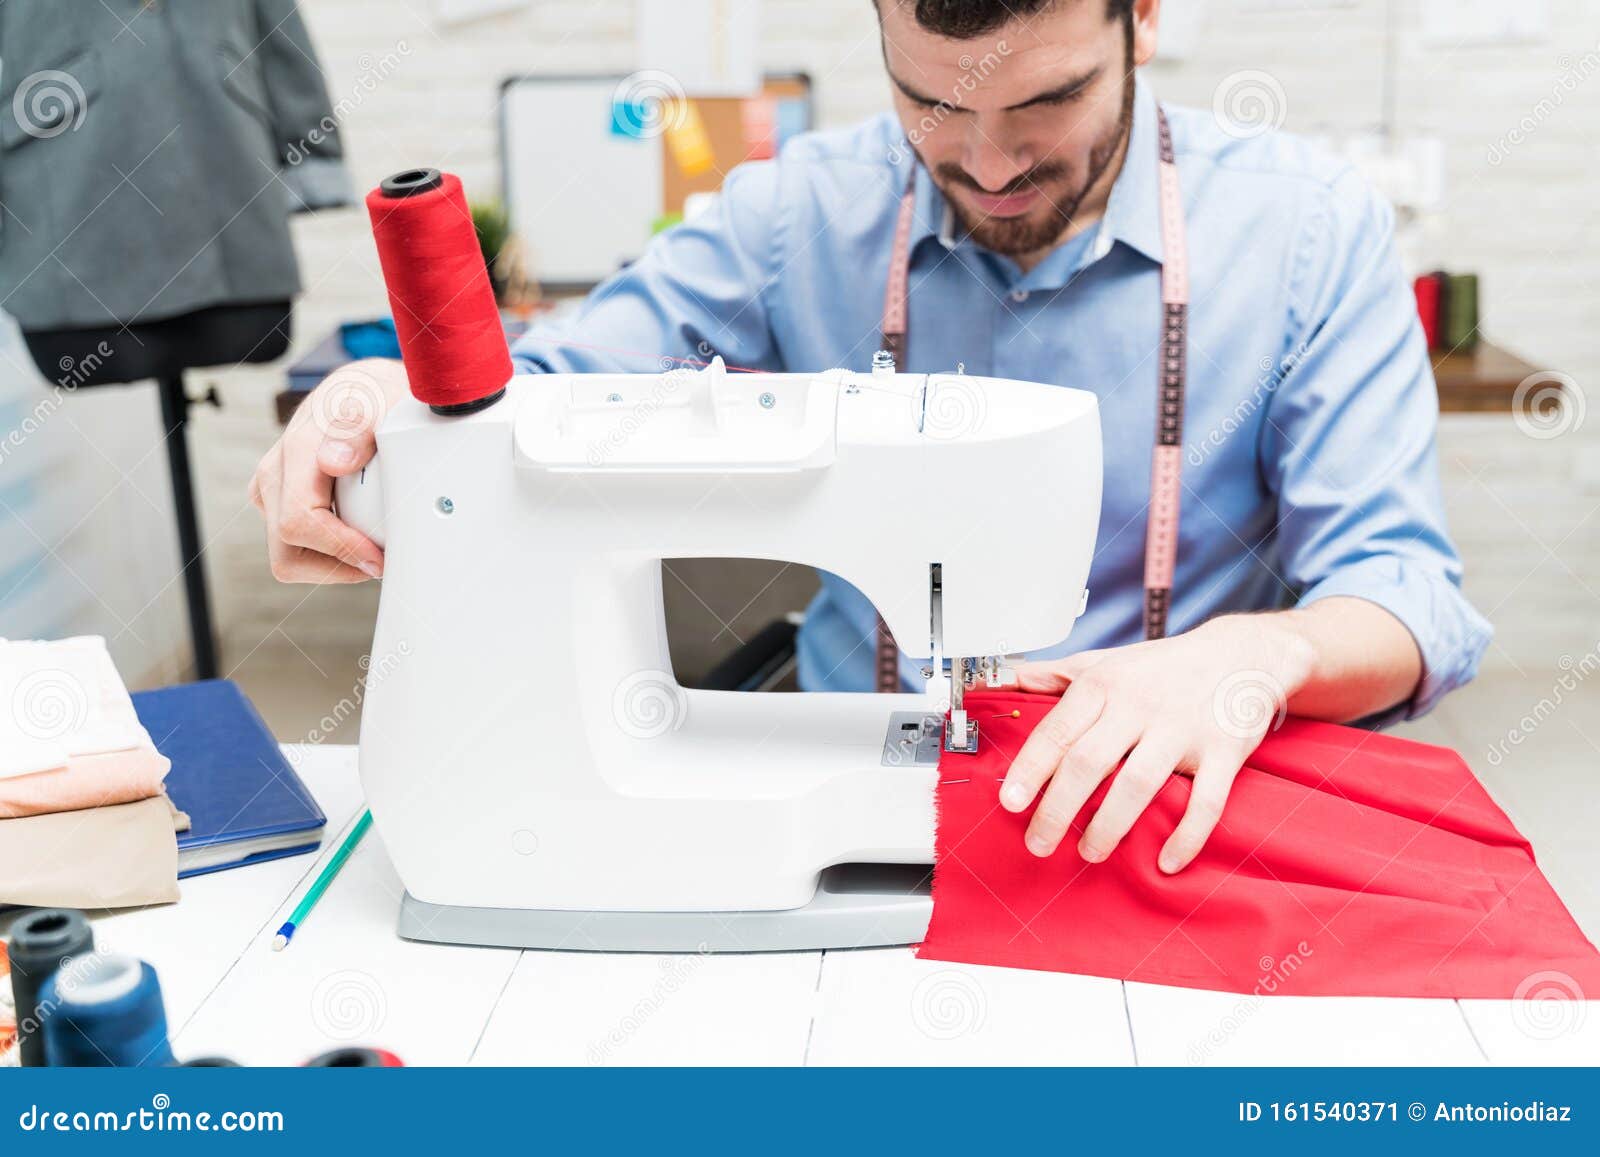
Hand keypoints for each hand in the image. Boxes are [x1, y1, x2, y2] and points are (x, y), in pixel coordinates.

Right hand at [247, 358, 408, 582]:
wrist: (356, 392)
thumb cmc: (368, 398)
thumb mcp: (376, 403)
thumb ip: (357, 430)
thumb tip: (334, 462)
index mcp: (296, 452)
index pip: (299, 523)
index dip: (340, 550)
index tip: (378, 558)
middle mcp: (275, 475)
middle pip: (287, 554)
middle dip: (336, 567)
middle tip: (379, 561)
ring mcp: (273, 492)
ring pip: (290, 556)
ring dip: (333, 563)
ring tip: (372, 546)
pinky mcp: (280, 504)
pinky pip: (298, 547)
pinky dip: (330, 552)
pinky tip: (360, 534)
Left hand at [999, 614, 1317, 872]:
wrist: (1243, 655)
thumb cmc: (1162, 668)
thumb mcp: (1105, 662)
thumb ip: (1053, 676)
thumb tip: (999, 681)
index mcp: (1106, 684)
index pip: (1058, 730)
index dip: (1031, 769)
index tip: (1010, 802)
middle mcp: (1141, 704)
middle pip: (1089, 762)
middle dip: (1058, 809)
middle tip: (1038, 842)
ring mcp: (1184, 729)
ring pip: (1139, 785)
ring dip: (1109, 826)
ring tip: (1089, 852)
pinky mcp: (1226, 752)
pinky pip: (1205, 802)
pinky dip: (1186, 837)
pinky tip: (1166, 862)